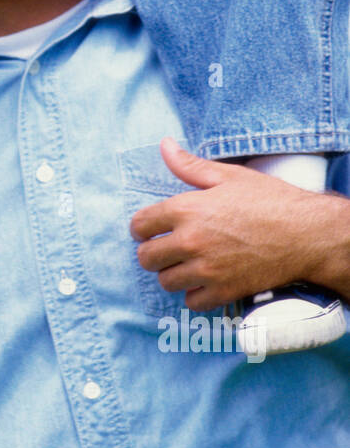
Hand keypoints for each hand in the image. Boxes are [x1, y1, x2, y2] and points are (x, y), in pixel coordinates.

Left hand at [130, 138, 327, 309]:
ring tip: (187, 264)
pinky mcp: (223, 292)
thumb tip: (165, 145)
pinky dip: (195, 294)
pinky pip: (191, 302)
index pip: (140, 225)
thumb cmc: (270, 201)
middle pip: (146, 258)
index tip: (151, 230)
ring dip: (172, 274)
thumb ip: (190, 165)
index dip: (142, 227)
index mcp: (186, 209)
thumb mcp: (229, 176)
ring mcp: (206, 270)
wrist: (307, 234)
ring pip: (166, 282)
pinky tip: (205, 281)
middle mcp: (191, 241)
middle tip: (168, 249)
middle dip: (154, 252)